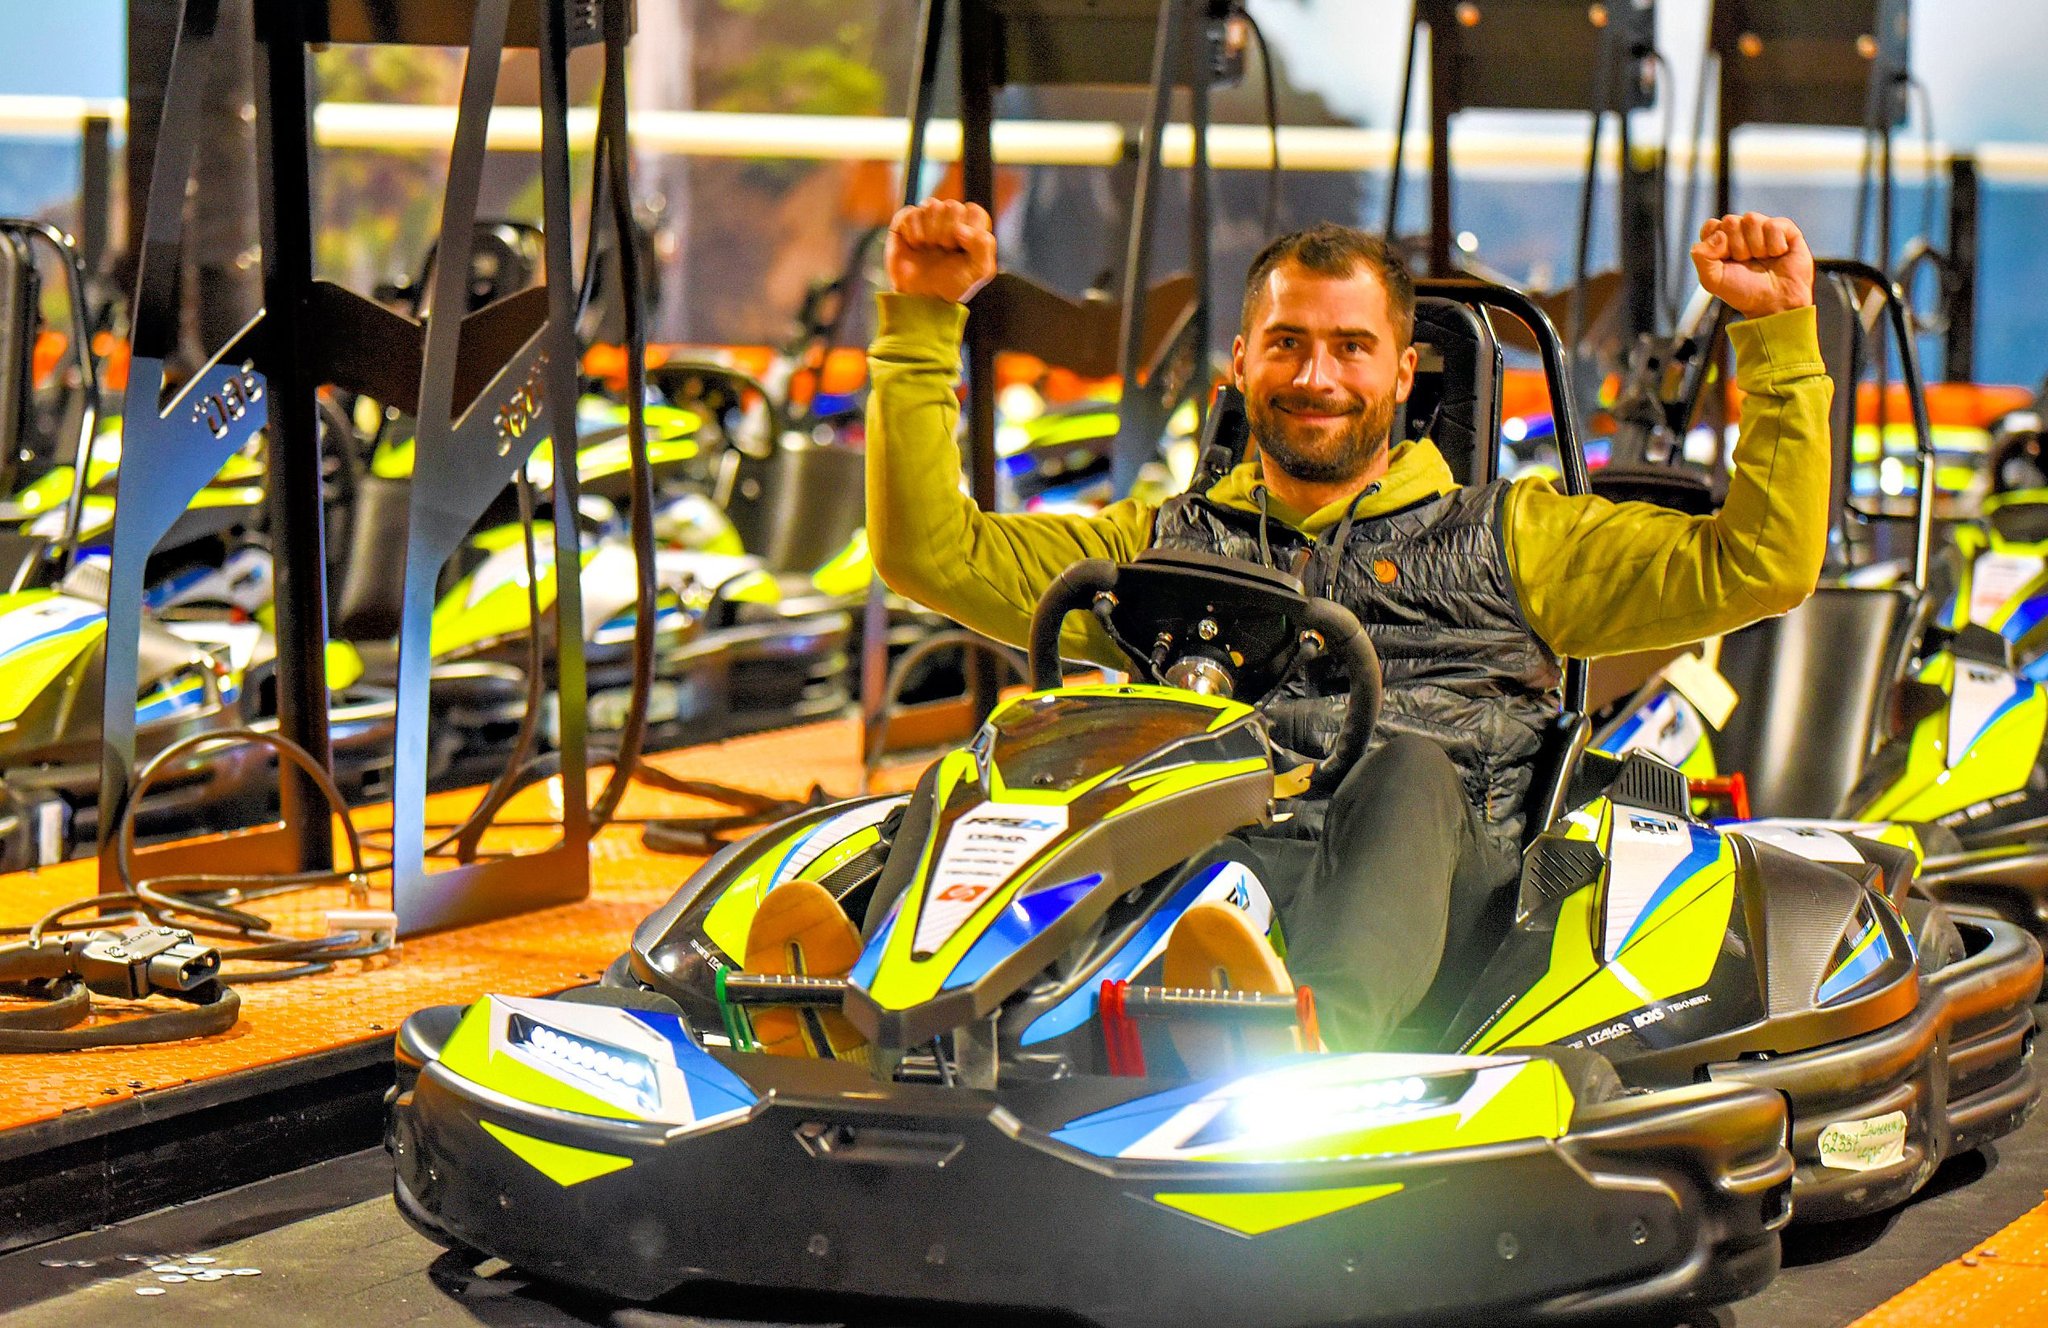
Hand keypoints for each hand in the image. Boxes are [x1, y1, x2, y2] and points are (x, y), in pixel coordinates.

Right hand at [885, 199, 996, 302]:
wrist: (920, 297)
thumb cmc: (951, 284)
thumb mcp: (979, 270)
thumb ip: (984, 246)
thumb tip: (960, 228)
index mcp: (970, 226)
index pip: (974, 212)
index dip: (969, 229)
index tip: (962, 248)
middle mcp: (949, 218)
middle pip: (953, 207)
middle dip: (948, 232)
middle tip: (943, 249)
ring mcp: (927, 217)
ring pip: (932, 205)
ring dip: (931, 231)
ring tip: (929, 247)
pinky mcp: (906, 220)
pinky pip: (911, 212)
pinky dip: (913, 231)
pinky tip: (915, 245)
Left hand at [1691, 213, 1813, 318]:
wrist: (1774, 303)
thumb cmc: (1743, 292)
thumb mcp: (1712, 280)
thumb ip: (1702, 257)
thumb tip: (1718, 235)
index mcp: (1721, 241)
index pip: (1711, 226)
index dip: (1717, 243)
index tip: (1725, 260)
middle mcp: (1741, 231)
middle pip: (1730, 221)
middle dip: (1737, 247)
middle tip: (1746, 262)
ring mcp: (1763, 228)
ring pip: (1751, 219)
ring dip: (1756, 246)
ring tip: (1762, 260)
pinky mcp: (1785, 229)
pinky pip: (1774, 225)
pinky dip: (1774, 246)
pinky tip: (1777, 255)